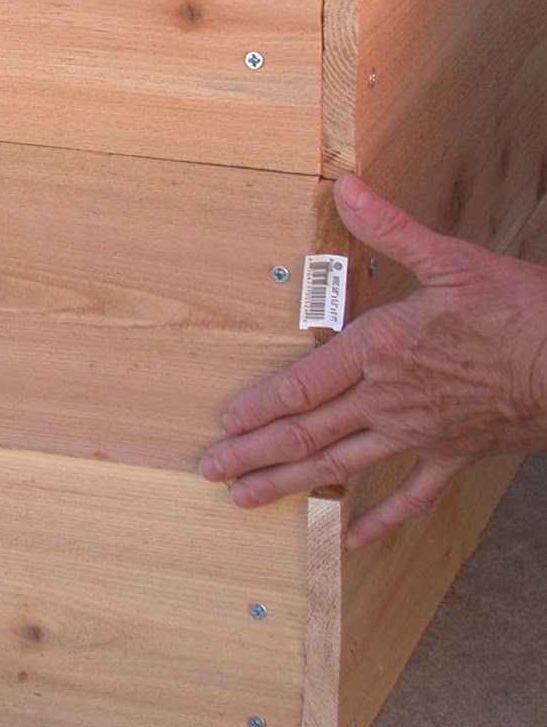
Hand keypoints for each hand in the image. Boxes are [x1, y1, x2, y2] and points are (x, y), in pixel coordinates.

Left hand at [200, 174, 546, 548]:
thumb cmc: (521, 310)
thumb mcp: (451, 259)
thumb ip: (391, 228)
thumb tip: (347, 188)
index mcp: (379, 350)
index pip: (302, 385)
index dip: (259, 406)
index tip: (225, 423)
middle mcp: (388, 399)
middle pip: (307, 433)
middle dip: (254, 453)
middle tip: (211, 469)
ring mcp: (419, 432)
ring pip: (341, 466)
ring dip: (290, 483)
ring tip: (246, 498)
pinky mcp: (454, 454)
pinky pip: (412, 495)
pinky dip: (381, 518)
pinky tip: (355, 538)